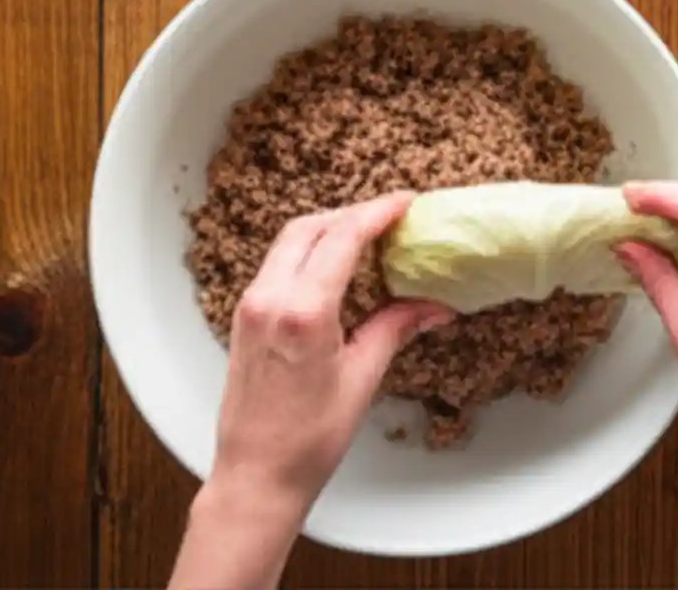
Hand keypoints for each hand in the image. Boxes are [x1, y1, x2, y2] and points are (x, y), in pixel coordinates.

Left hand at [171, 192, 450, 589]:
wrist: (256, 475)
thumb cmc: (308, 440)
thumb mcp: (362, 378)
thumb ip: (395, 329)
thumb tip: (433, 306)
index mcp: (302, 312)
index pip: (341, 238)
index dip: (377, 212)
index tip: (405, 202)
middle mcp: (269, 299)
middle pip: (308, 227)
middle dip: (350, 214)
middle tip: (388, 217)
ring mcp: (250, 307)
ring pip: (288, 243)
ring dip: (326, 230)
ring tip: (366, 236)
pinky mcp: (244, 318)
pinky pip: (276, 266)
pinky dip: (307, 253)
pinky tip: (334, 267)